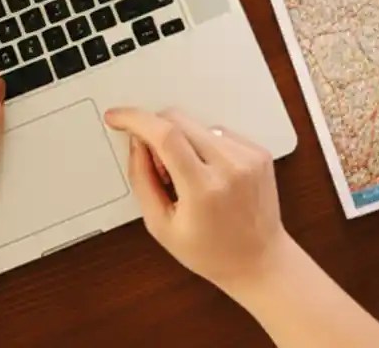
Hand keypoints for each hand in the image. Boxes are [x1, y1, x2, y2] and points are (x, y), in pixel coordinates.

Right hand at [103, 107, 291, 295]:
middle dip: (156, 133)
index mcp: (204, 189)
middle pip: (179, 121)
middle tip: (159, 167)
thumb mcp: (161, 227)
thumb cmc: (212, 252)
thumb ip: (142, 180)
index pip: (165, 135)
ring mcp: (248, 157)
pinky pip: (218, 132)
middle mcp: (230, 167)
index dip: (136, 119)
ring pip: (196, 125)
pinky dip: (204, 146)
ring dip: (182, 142)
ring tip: (188, 178)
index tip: (117, 117)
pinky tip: (210, 174)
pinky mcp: (258, 152)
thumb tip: (136, 142)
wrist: (260, 261)